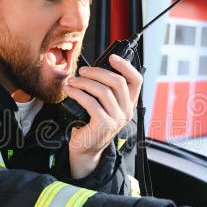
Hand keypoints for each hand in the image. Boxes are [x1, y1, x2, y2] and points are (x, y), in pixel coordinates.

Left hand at [63, 54, 142, 177]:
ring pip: (104, 91)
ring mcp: (117, 119)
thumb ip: (104, 90)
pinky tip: (70, 91)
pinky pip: (91, 102)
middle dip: (98, 72)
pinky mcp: (104, 124)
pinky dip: (78, 93)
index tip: (112, 57)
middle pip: (118, 82)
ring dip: (85, 82)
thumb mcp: (103, 105)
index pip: (136, 80)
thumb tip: (93, 69)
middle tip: (82, 71)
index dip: (125, 66)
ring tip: (73, 81)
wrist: (85, 149)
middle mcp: (127, 111)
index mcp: (129, 104)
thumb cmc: (91, 124)